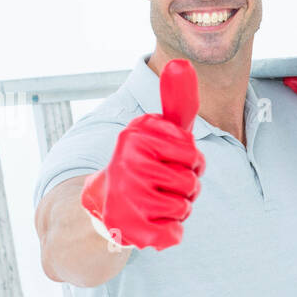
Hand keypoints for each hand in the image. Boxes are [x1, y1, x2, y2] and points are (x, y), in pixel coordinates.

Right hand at [80, 59, 204, 250]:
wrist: (102, 207)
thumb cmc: (143, 166)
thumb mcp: (157, 133)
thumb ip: (176, 103)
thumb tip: (182, 62)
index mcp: (136, 137)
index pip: (193, 155)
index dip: (190, 162)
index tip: (170, 161)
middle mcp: (127, 163)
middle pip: (191, 183)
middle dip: (185, 187)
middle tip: (161, 185)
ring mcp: (126, 197)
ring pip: (184, 208)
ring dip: (178, 209)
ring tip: (155, 202)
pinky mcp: (128, 229)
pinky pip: (173, 234)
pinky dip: (169, 232)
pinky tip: (150, 222)